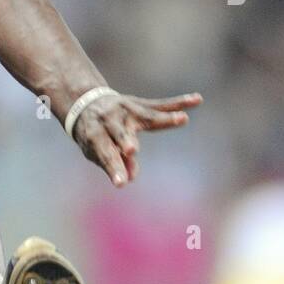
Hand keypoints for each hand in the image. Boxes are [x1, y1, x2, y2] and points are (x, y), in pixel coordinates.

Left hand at [71, 92, 201, 186]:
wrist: (86, 103)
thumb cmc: (93, 136)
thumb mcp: (95, 151)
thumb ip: (112, 163)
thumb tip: (129, 177)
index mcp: (95, 135)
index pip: (106, 155)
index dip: (114, 169)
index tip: (120, 183)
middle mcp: (110, 120)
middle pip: (121, 133)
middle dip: (126, 141)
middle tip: (131, 150)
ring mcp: (126, 111)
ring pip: (147, 116)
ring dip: (165, 119)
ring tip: (183, 119)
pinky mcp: (139, 104)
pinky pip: (161, 104)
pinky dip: (179, 102)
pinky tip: (197, 100)